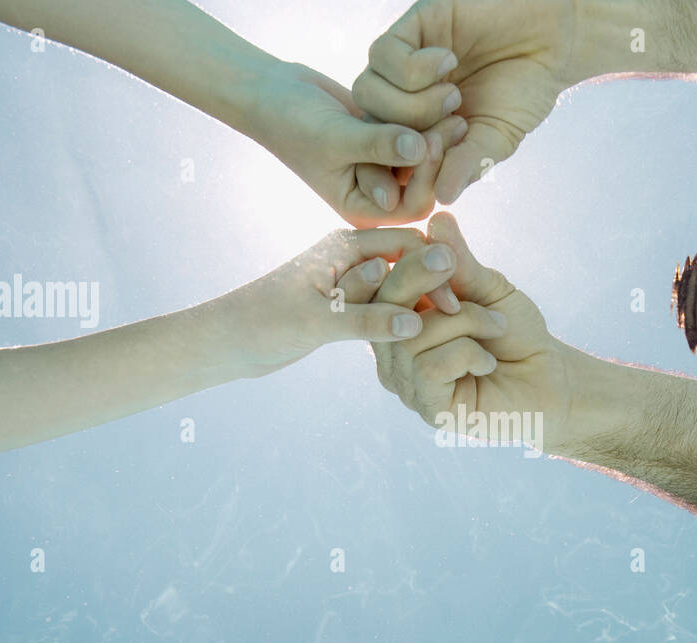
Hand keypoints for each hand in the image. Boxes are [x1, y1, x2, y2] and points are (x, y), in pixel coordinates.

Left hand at [237, 227, 463, 371]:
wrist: (229, 341)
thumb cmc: (264, 323)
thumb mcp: (318, 323)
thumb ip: (367, 320)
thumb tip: (415, 323)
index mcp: (346, 245)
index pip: (408, 245)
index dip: (436, 272)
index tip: (455, 306)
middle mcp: (351, 258)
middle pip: (409, 266)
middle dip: (437, 290)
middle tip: (466, 323)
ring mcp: (350, 282)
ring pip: (400, 291)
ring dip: (423, 310)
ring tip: (455, 336)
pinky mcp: (346, 306)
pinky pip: (386, 310)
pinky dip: (404, 323)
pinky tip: (425, 343)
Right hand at [247, 61, 469, 226]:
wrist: (274, 94)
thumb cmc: (292, 122)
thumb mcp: (335, 137)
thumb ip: (377, 144)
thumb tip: (418, 147)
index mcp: (364, 209)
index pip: (411, 206)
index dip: (427, 177)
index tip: (431, 139)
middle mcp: (378, 195)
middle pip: (425, 184)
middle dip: (437, 155)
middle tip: (455, 120)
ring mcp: (385, 168)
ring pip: (423, 157)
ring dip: (436, 132)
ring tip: (452, 102)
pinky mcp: (388, 142)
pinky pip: (416, 134)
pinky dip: (425, 118)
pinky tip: (438, 94)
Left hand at [353, 0, 576, 204]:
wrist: (548, 35)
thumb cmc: (524, 89)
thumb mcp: (498, 137)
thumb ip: (468, 163)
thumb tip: (443, 198)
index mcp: (421, 132)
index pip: (384, 162)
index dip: (396, 177)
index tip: (428, 182)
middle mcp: (402, 99)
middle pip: (369, 131)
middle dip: (410, 142)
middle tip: (456, 129)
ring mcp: (401, 64)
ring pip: (368, 94)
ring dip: (413, 104)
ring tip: (454, 95)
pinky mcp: (408, 29)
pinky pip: (382, 55)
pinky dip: (416, 68)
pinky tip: (449, 60)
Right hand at [372, 213, 573, 443]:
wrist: (549, 378)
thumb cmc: (515, 333)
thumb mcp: (487, 288)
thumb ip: (459, 260)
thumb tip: (437, 218)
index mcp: (399, 317)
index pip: (377, 282)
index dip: (407, 261)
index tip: (448, 258)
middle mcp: (392, 350)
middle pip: (383, 305)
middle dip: (425, 279)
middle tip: (463, 277)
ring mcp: (406, 382)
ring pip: (410, 335)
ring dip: (463, 321)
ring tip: (494, 328)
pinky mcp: (427, 408)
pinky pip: (427, 367)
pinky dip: (465, 355)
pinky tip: (486, 364)